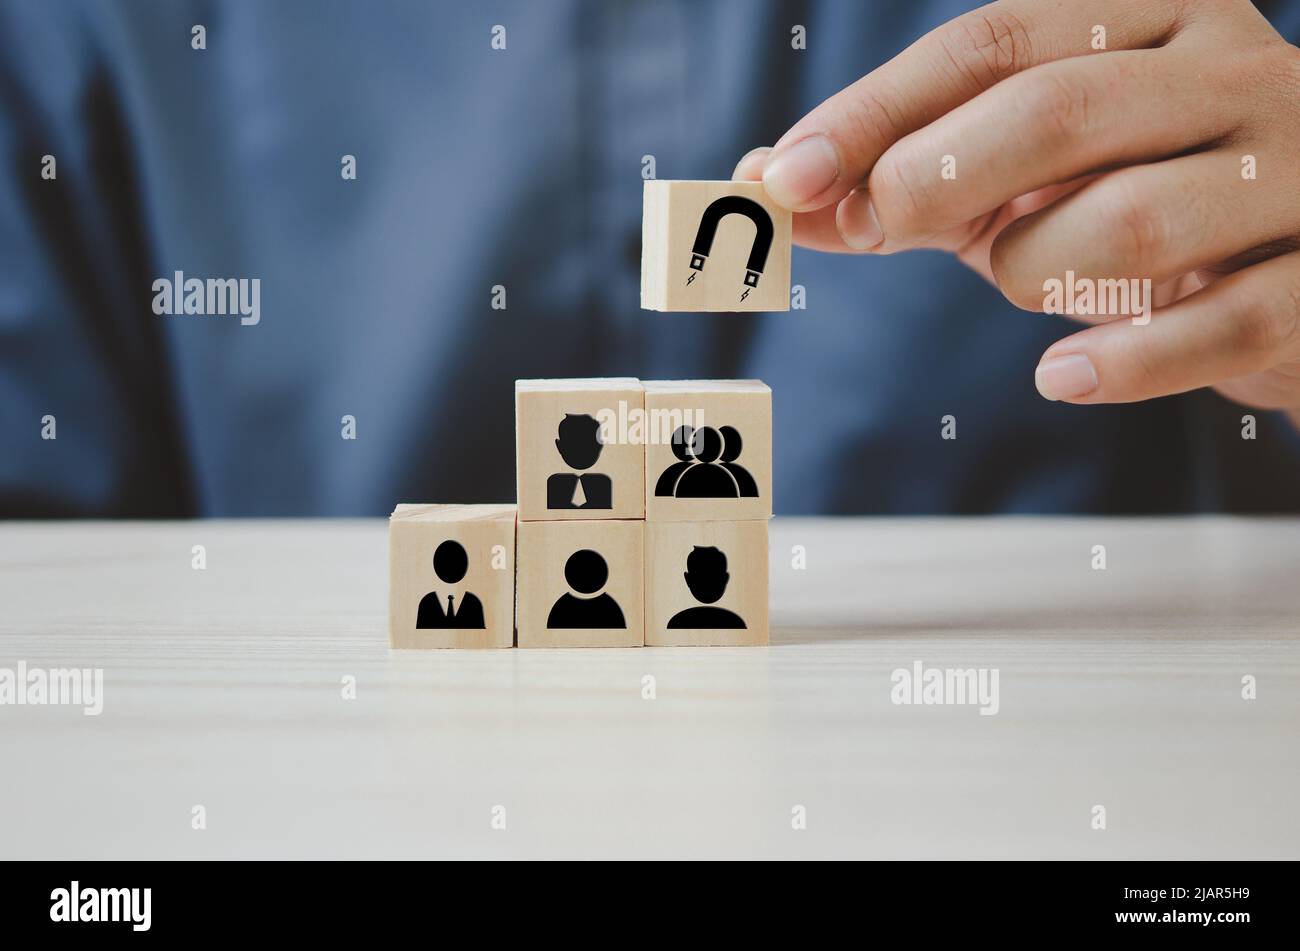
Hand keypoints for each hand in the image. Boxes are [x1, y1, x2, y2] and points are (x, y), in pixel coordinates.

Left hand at [736, 0, 1299, 425]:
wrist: (1294, 272)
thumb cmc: (1130, 205)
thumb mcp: (1011, 181)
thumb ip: (899, 180)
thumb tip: (768, 189)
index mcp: (1152, 18)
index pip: (993, 40)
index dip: (875, 112)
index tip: (785, 177)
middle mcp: (1234, 71)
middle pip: (1055, 109)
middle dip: (933, 179)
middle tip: (872, 228)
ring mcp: (1295, 171)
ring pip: (1126, 222)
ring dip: (1032, 274)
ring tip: (1028, 284)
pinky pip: (1216, 326)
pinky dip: (1119, 363)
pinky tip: (1063, 375)